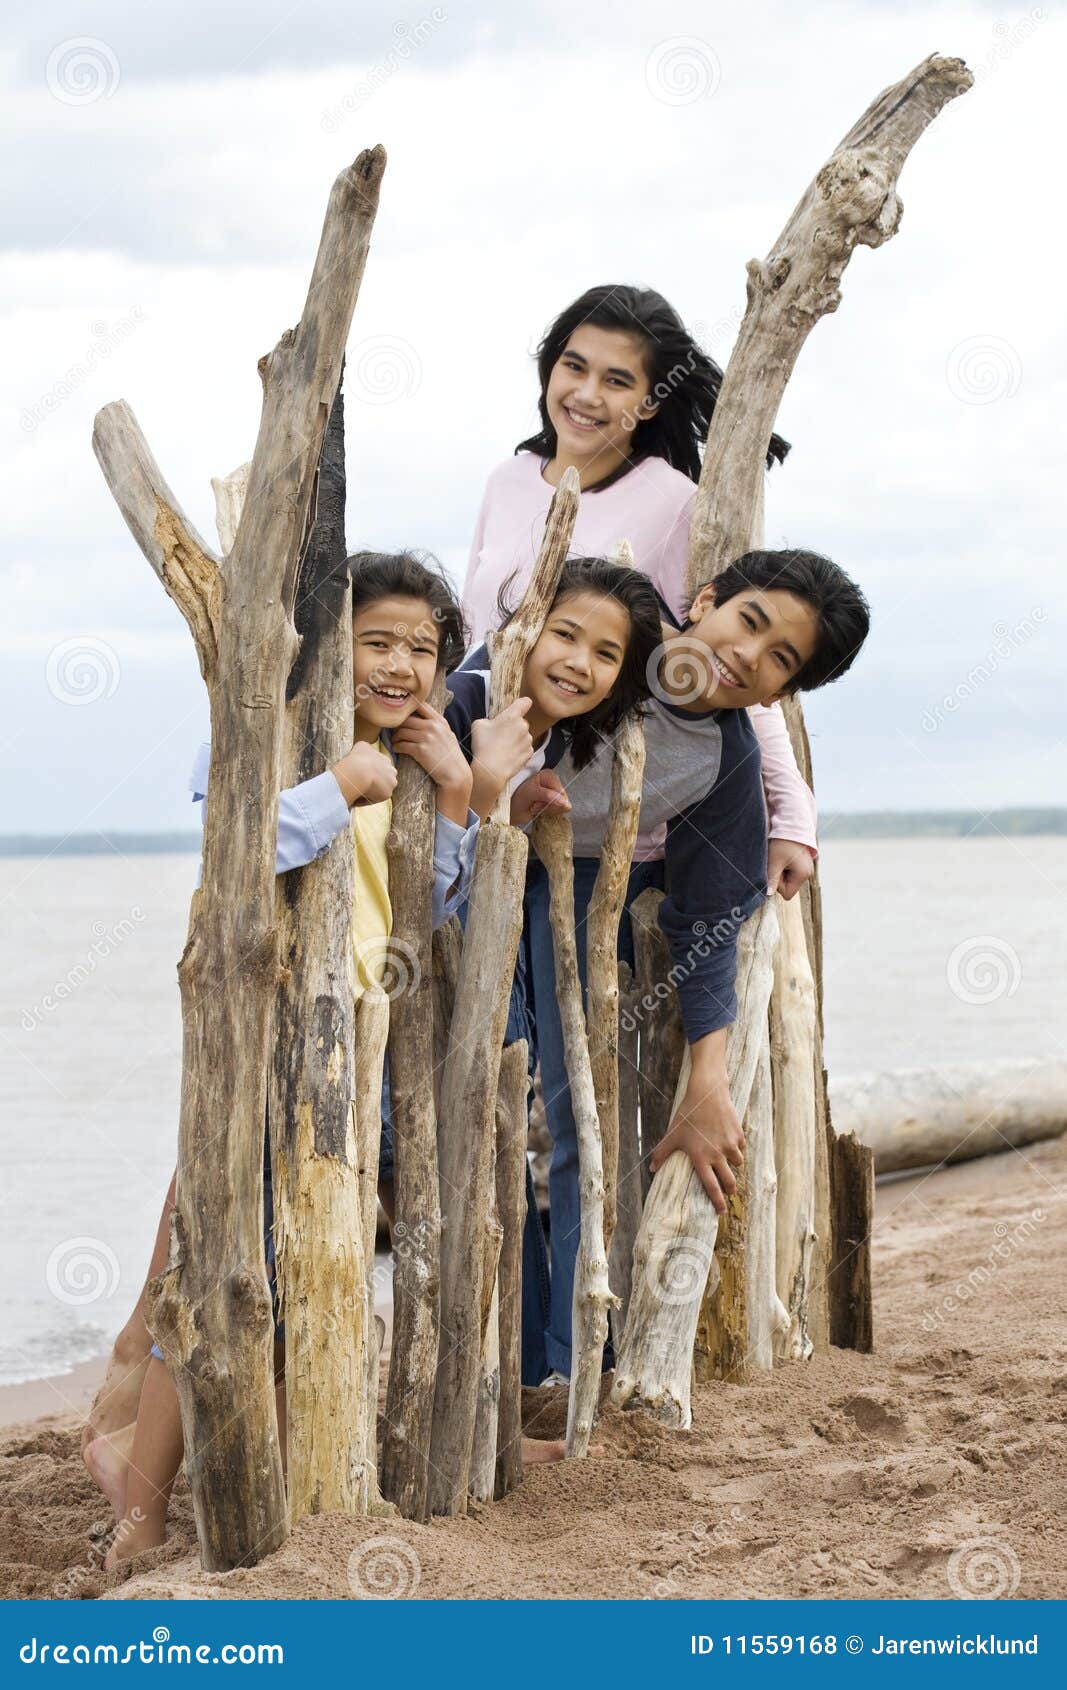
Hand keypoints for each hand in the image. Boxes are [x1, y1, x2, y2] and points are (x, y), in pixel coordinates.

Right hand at [331, 742, 397, 806]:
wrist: (358, 771)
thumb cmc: (358, 757)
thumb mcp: (362, 746)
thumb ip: (366, 749)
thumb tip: (364, 752)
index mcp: (386, 760)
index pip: (380, 767)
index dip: (370, 772)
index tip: (361, 774)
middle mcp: (392, 771)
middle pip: (384, 779)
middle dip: (375, 782)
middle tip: (361, 784)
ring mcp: (391, 783)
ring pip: (381, 789)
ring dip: (372, 791)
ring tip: (358, 792)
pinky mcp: (387, 794)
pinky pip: (375, 799)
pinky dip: (367, 799)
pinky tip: (357, 798)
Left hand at [389, 701, 471, 794]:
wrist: (456, 774)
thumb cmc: (451, 756)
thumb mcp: (448, 735)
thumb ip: (436, 725)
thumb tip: (420, 718)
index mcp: (439, 721)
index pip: (420, 705)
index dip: (407, 708)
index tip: (401, 715)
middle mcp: (433, 726)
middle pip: (406, 719)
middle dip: (397, 725)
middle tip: (394, 731)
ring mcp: (427, 738)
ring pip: (401, 732)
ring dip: (395, 737)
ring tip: (395, 741)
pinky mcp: (420, 750)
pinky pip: (401, 745)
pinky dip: (396, 747)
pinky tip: (397, 749)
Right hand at [470, 697, 533, 793]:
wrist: (491, 770)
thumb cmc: (483, 746)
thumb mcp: (478, 725)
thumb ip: (488, 720)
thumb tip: (492, 723)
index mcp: (512, 716)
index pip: (525, 702)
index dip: (522, 704)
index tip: (518, 708)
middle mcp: (523, 726)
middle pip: (521, 722)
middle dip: (513, 727)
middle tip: (499, 735)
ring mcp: (528, 740)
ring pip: (523, 736)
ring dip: (516, 739)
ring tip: (501, 748)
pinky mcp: (529, 753)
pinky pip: (524, 748)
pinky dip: (518, 751)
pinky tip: (507, 756)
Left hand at [510, 769, 570, 825]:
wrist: (511, 809)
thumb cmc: (516, 797)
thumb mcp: (530, 793)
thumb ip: (547, 796)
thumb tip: (564, 802)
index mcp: (549, 775)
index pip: (560, 791)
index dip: (550, 799)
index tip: (537, 801)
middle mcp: (554, 783)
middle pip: (564, 800)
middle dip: (548, 805)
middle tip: (535, 804)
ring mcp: (555, 794)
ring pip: (562, 807)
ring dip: (547, 809)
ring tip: (535, 806)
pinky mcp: (555, 804)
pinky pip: (560, 812)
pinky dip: (548, 813)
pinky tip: (539, 810)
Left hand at [648, 1075, 744, 1212]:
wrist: (707, 1093)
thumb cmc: (687, 1114)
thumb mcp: (672, 1134)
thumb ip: (662, 1153)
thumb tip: (652, 1170)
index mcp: (701, 1158)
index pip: (711, 1187)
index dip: (716, 1202)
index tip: (720, 1212)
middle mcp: (717, 1154)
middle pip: (730, 1182)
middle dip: (730, 1190)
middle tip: (729, 1193)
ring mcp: (730, 1145)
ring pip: (737, 1163)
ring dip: (733, 1165)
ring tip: (726, 1162)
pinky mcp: (738, 1135)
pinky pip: (740, 1147)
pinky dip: (736, 1148)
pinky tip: (728, 1141)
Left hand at [767, 838, 815, 900]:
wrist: (791, 824)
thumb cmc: (782, 842)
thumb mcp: (774, 862)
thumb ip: (771, 879)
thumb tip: (768, 894)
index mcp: (803, 874)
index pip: (787, 894)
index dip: (778, 885)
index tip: (775, 869)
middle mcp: (808, 873)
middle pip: (789, 886)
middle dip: (779, 876)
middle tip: (777, 861)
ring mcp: (806, 867)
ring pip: (789, 878)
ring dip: (781, 870)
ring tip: (780, 856)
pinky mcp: (803, 862)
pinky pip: (791, 870)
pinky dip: (785, 865)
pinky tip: (784, 855)